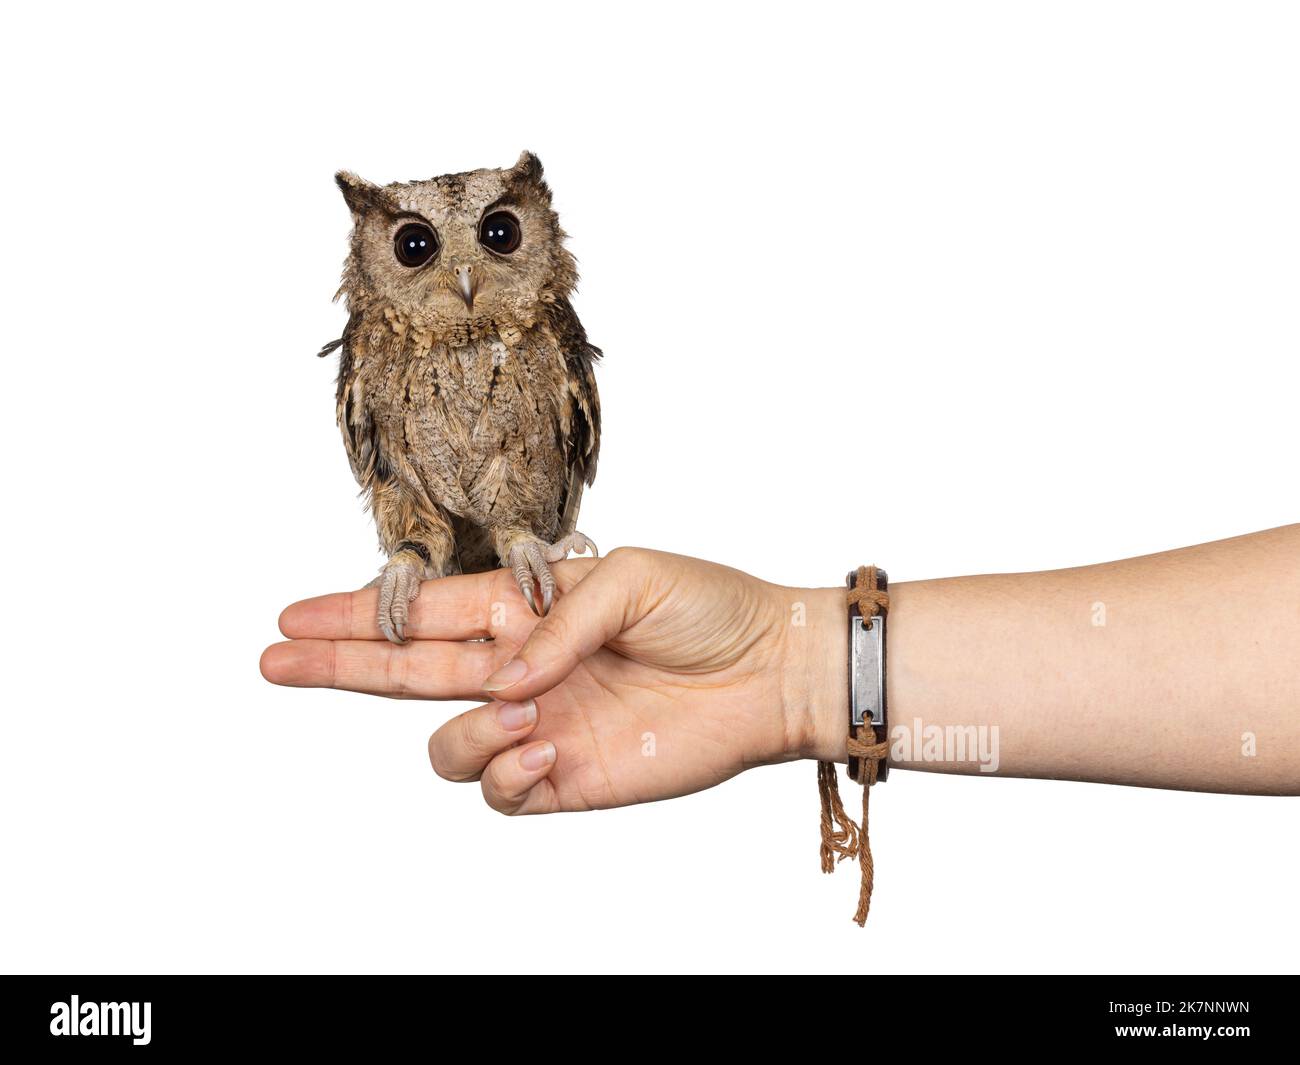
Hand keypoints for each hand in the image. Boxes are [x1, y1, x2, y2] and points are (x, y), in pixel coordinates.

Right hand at [260, 547, 846, 812]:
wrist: (770, 672)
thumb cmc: (709, 609)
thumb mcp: (631, 578)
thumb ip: (555, 620)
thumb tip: (503, 675)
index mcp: (528, 610)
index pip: (427, 613)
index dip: (361, 613)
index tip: (295, 614)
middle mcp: (521, 667)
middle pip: (407, 671)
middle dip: (339, 664)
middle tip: (275, 657)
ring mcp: (539, 724)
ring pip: (448, 743)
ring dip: (467, 730)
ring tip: (522, 711)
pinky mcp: (567, 778)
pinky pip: (502, 790)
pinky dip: (508, 771)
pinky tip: (549, 744)